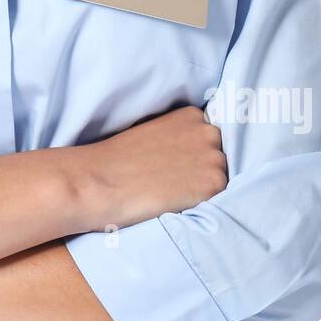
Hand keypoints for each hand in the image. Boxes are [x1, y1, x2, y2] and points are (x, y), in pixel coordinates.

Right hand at [76, 104, 227, 231]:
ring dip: (203, 189)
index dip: (192, 157)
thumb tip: (190, 157)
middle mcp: (208, 131)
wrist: (101, 180)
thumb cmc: (117, 160)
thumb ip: (177, 137)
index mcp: (191, 115)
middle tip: (171, 183)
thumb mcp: (152, 133)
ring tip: (172, 194)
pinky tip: (177, 203)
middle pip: (218, 157)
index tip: (173, 167)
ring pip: (219, 179)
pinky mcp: (213, 184)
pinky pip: (220, 199)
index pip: (208, 140)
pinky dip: (202, 205)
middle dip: (201, 171)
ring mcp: (214, 157)